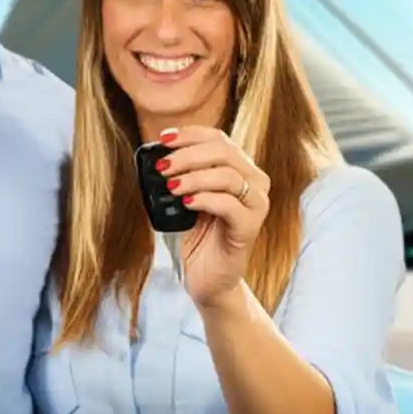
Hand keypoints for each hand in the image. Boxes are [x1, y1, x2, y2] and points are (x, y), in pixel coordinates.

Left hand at [155, 126, 270, 308]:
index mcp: (240, 169)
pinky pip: (230, 205)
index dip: (191, 134)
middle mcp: (255, 182)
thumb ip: (181, 175)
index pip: (219, 138)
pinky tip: (186, 203)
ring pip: (228, 175)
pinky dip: (205, 199)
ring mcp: (256, 205)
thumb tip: (156, 155)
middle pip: (224, 151)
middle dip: (188, 155)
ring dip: (194, 177)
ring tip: (171, 186)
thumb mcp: (187, 198)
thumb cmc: (198, 237)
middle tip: (163, 166)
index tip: (163, 139)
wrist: (208, 279)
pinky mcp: (250, 228)